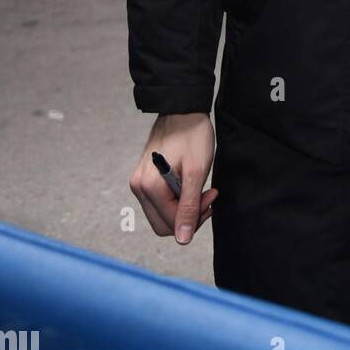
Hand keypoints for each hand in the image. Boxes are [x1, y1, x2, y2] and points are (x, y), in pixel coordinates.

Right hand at [129, 113, 217, 244]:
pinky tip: (189, 184)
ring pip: (162, 214)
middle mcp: (138, 187)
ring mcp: (139, 183)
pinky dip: (176, 199)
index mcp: (149, 187)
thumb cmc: (192, 135)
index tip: (211, 196)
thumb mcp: (196, 172)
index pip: (172, 224)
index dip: (195, 217)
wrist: (183, 110)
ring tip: (200, 188)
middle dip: (188, 216)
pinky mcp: (144, 178)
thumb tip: (182, 239)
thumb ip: (188, 208)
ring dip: (183, 208)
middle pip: (163, 224)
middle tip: (207, 196)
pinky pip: (159, 202)